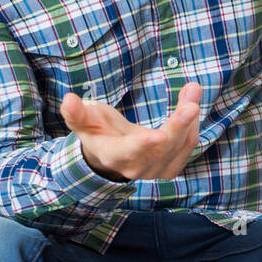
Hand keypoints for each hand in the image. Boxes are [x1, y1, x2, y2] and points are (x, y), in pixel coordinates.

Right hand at [60, 81, 202, 183]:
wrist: (110, 154)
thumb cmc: (97, 131)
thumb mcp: (84, 120)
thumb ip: (77, 113)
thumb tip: (68, 100)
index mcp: (112, 155)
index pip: (128, 152)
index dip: (143, 144)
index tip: (159, 134)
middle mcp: (135, 167)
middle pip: (162, 148)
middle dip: (178, 122)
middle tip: (192, 95)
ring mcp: (154, 171)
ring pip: (179, 146)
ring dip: (190, 119)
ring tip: (192, 90)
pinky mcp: (170, 168)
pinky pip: (187, 148)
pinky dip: (193, 126)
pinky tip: (191, 105)